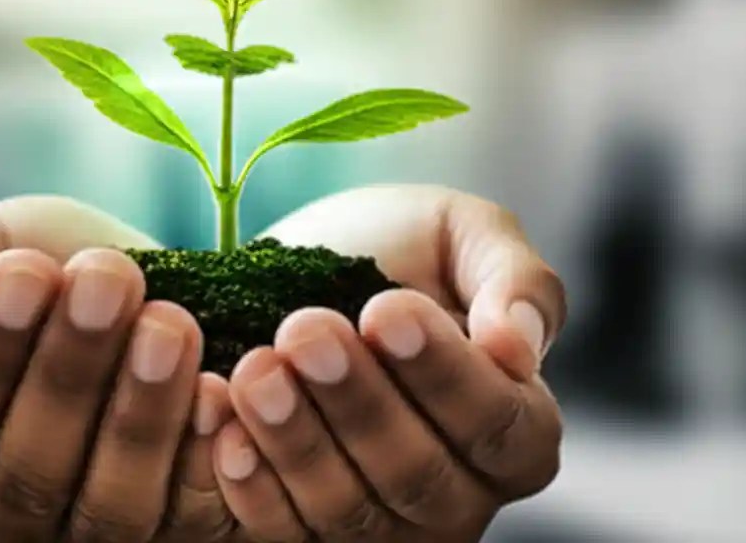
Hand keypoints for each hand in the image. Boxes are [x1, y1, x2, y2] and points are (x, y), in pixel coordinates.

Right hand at [0, 196, 240, 541]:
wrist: (167, 287)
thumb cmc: (64, 270)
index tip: (24, 273)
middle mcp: (16, 514)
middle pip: (29, 473)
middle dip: (70, 371)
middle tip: (110, 282)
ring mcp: (102, 529)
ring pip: (113, 506)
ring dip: (141, 414)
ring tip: (168, 326)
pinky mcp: (186, 528)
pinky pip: (195, 512)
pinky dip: (206, 455)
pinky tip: (216, 389)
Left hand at [211, 185, 566, 541]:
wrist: (300, 270)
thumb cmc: (400, 249)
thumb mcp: (466, 234)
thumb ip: (517, 281)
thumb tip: (519, 344)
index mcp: (517, 429)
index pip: (501, 429)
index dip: (446, 376)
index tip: (387, 312)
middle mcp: (458, 495)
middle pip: (420, 478)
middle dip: (359, 403)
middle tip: (306, 332)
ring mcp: (381, 527)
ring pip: (347, 510)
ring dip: (298, 438)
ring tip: (257, 366)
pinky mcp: (305, 533)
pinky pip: (282, 533)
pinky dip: (252, 484)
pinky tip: (226, 423)